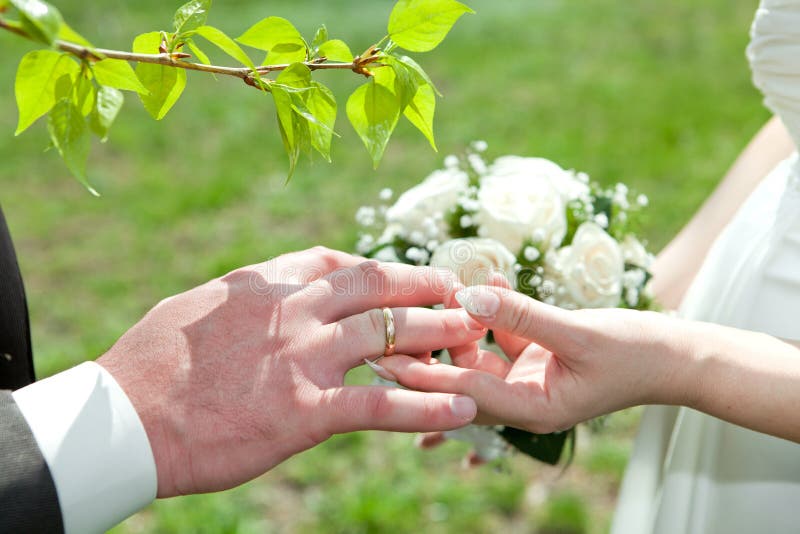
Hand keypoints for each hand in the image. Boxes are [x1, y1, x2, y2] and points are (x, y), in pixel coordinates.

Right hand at [98, 247, 484, 496]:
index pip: (338, 264)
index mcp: (267, 284)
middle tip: (460, 294)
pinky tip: (462, 411)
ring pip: (390, 336)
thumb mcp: (199, 310)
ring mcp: (303, 357)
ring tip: (475, 338)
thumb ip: (245, 300)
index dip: (379, 270)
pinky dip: (425, 407)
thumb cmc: (151, 365)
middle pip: (377, 290)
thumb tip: (263, 293)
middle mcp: (293, 312)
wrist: (124, 417)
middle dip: (424, 288)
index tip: (403, 278)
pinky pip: (380, 403)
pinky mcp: (305, 410)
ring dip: (439, 335)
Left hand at [380, 284, 695, 433]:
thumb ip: (523, 315)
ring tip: (430, 298)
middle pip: (461, 378)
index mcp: (533, 409)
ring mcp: (529, 379)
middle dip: (427, 354)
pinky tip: (490, 281)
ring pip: (477, 355)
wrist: (677, 356)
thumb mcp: (579, 331)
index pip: (464, 393)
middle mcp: (524, 399)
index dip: (423, 375)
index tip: (383, 359)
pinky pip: (503, 335)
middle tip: (382, 335)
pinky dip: (493, 312)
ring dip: (458, 326)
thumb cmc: (637, 351)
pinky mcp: (537, 358)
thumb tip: (469, 297)